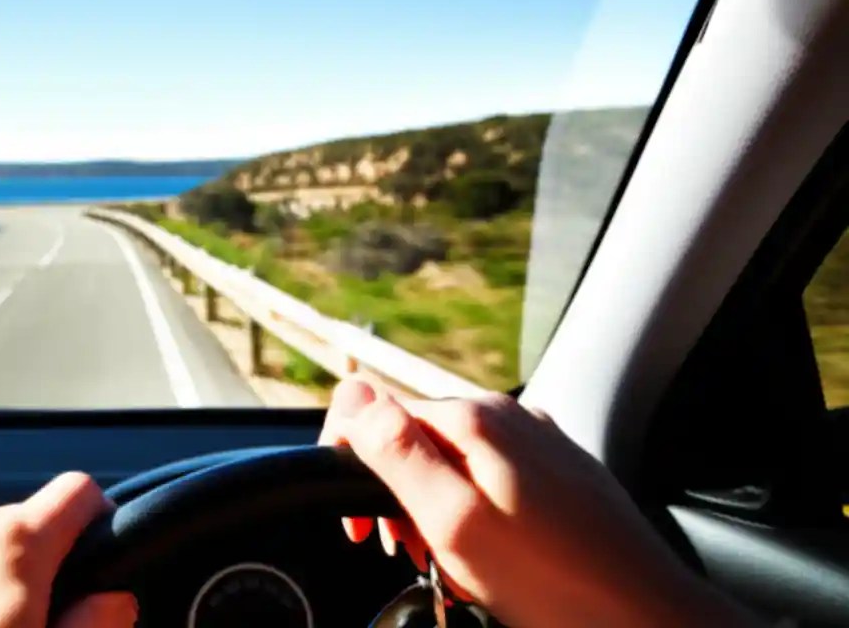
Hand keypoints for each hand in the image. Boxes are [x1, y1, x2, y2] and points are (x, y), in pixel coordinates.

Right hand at [319, 380, 758, 627]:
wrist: (647, 618)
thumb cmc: (553, 583)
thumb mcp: (455, 521)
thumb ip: (398, 454)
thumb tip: (352, 395)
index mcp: (477, 420)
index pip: (378, 414)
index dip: (353, 470)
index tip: (360, 530)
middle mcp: (509, 418)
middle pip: (416, 442)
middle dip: (396, 499)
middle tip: (410, 556)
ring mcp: (539, 445)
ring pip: (454, 467)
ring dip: (434, 515)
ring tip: (453, 569)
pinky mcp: (560, 476)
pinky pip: (492, 485)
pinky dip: (474, 521)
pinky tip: (489, 564)